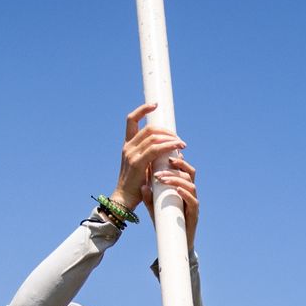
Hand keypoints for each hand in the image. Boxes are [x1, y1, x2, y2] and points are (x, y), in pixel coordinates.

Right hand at [106, 103, 184, 221]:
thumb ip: (155, 157)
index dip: (142, 110)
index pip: (131, 120)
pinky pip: (156, 149)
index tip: (155, 105)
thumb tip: (175, 151)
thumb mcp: (145, 167)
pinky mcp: (138, 163)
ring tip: (182, 144)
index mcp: (127, 146)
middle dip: (166, 130)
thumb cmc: (136, 186)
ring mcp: (132, 154)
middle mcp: (128, 147)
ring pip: (154, 137)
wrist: (124, 201)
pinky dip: (168, 146)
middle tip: (178, 137)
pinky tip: (177, 148)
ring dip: (170, 138)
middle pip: (149, 128)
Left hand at [151, 154, 197, 251]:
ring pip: (191, 185)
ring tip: (161, 179)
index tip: (165, 157)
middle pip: (189, 173)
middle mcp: (190, 193)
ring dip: (176, 179)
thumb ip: (149, 197)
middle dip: (175, 168)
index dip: (178, 161)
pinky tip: (177, 190)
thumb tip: (143, 186)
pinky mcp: (194, 214)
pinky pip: (193, 201)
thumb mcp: (153, 207)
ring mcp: (193, 203)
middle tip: (159, 170)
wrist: (173, 242)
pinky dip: (186, 194)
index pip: (184, 169)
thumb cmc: (165, 222)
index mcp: (182, 188)